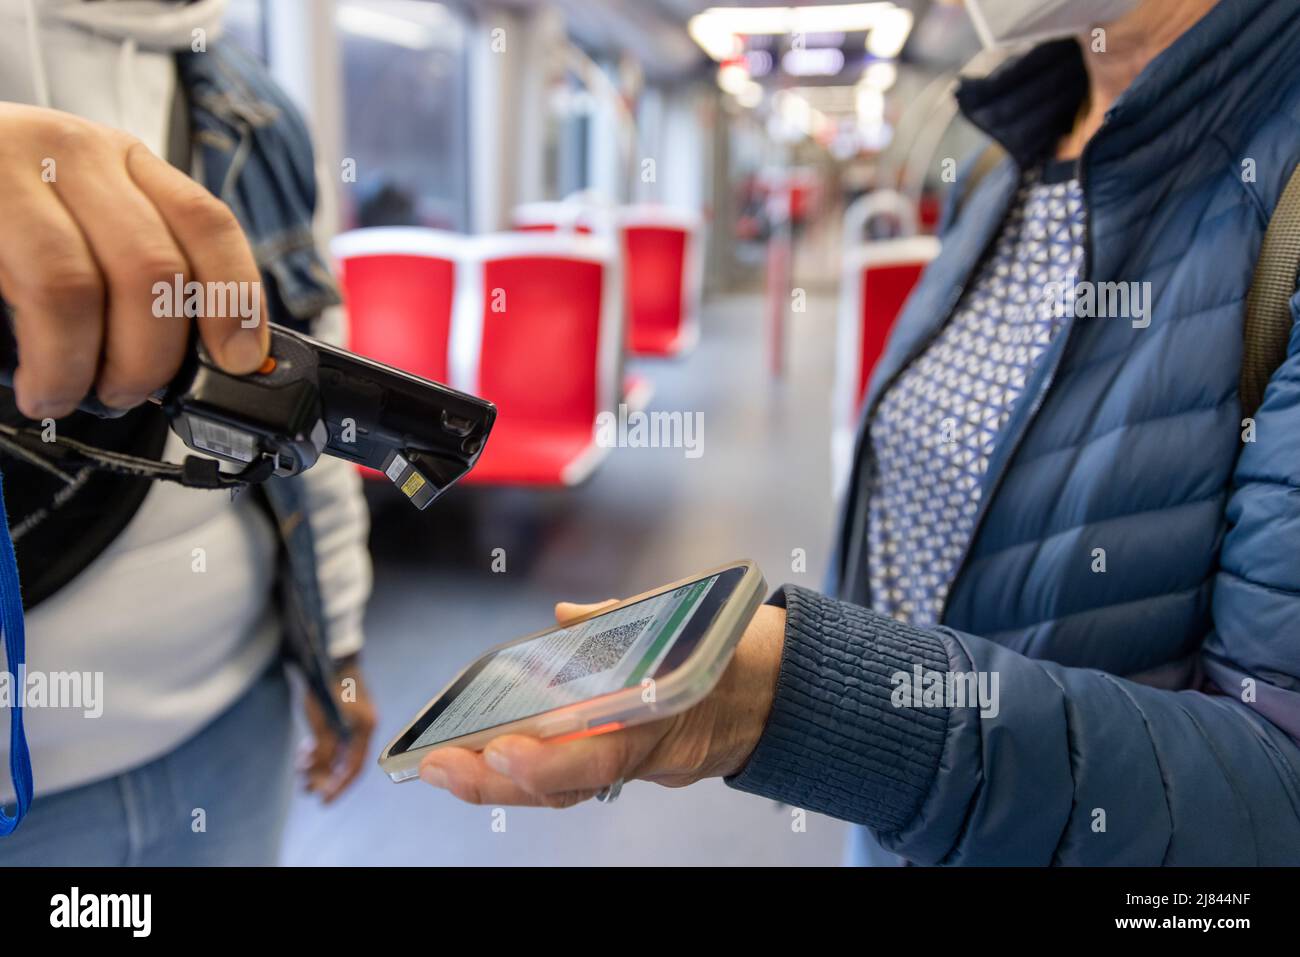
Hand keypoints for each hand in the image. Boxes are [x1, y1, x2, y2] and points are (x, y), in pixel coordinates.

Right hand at [0, 103, 267, 418]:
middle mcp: (76, 154)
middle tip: (126, 391)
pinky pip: (23, 290)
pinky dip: (40, 355)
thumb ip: (140, 271)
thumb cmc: (10, 214)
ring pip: (76, 285)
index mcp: (126, 162)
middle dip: (150, 355)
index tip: (242, 360)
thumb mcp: (87, 222)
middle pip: (151, 267)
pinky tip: (34, 378)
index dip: (235, 300)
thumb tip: (210, 357)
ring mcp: (12, 171)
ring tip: (66, 394)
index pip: (207, 223)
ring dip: (80, 364)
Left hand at [301, 659, 377, 802]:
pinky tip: (306, 752)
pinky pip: (334, 739)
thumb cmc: (327, 685)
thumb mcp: (322, 722)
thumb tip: (322, 775)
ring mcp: (354, 719)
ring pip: (337, 751)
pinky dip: (320, 748)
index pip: (354, 767)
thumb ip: (325, 751)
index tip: (323, 801)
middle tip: (305, 788)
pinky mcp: (344, 713)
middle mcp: (363, 726)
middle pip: (345, 761)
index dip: (338, 786)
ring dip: (319, 763)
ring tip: (301, 769)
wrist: (328, 652)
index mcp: (365, 728)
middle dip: (324, 776)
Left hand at [418, 600, 785, 807]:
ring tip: (441, 764)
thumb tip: (564, 615)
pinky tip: (474, 755)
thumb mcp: (682, 624)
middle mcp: (641, 755)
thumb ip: (618, 621)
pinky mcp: (616, 763)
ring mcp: (628, 766)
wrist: (767, 696)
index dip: (547, 763)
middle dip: (496, 781)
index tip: (500, 750)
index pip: (598, 756)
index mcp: (662, 720)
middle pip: (561, 787)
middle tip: (439, 765)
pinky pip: (564, 777)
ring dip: (495, 780)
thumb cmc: (721, 655)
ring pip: (556, 790)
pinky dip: (519, 770)